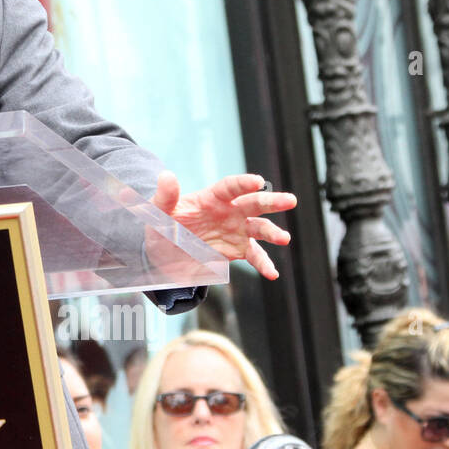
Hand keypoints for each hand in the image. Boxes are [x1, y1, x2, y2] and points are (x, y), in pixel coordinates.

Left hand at [150, 170, 295, 279]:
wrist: (165, 253)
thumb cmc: (162, 226)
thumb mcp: (158, 212)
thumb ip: (165, 196)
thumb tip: (167, 175)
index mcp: (211, 198)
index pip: (230, 187)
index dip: (243, 183)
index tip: (257, 181)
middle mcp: (229, 211)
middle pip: (253, 203)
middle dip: (272, 201)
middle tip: (290, 200)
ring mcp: (236, 230)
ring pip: (260, 228)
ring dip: (273, 232)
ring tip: (284, 238)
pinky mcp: (238, 250)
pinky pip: (255, 256)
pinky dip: (264, 263)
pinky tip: (272, 273)